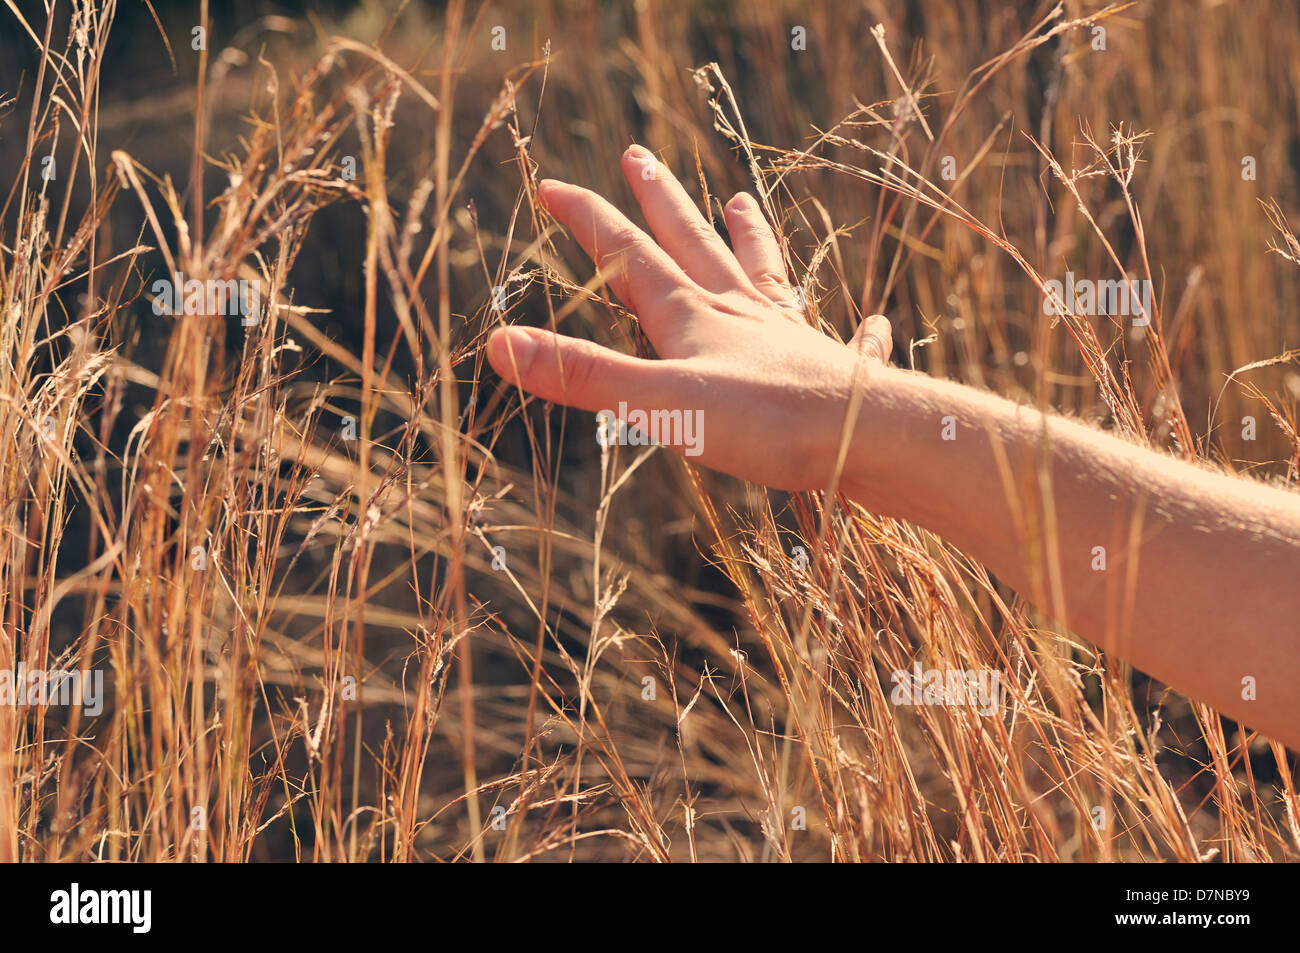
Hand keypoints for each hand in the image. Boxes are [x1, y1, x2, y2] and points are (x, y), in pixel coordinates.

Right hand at [486, 144, 892, 491]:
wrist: (861, 435)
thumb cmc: (759, 420)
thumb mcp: (656, 401)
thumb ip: (582, 375)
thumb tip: (500, 344)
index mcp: (690, 314)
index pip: (628, 254)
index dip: (587, 219)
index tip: (553, 184)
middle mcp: (739, 310)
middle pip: (692, 241)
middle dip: (660, 200)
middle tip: (641, 156)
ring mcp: (788, 335)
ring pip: (762, 272)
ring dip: (749, 237)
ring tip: (743, 202)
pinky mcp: (831, 370)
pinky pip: (845, 342)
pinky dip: (858, 332)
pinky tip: (877, 325)